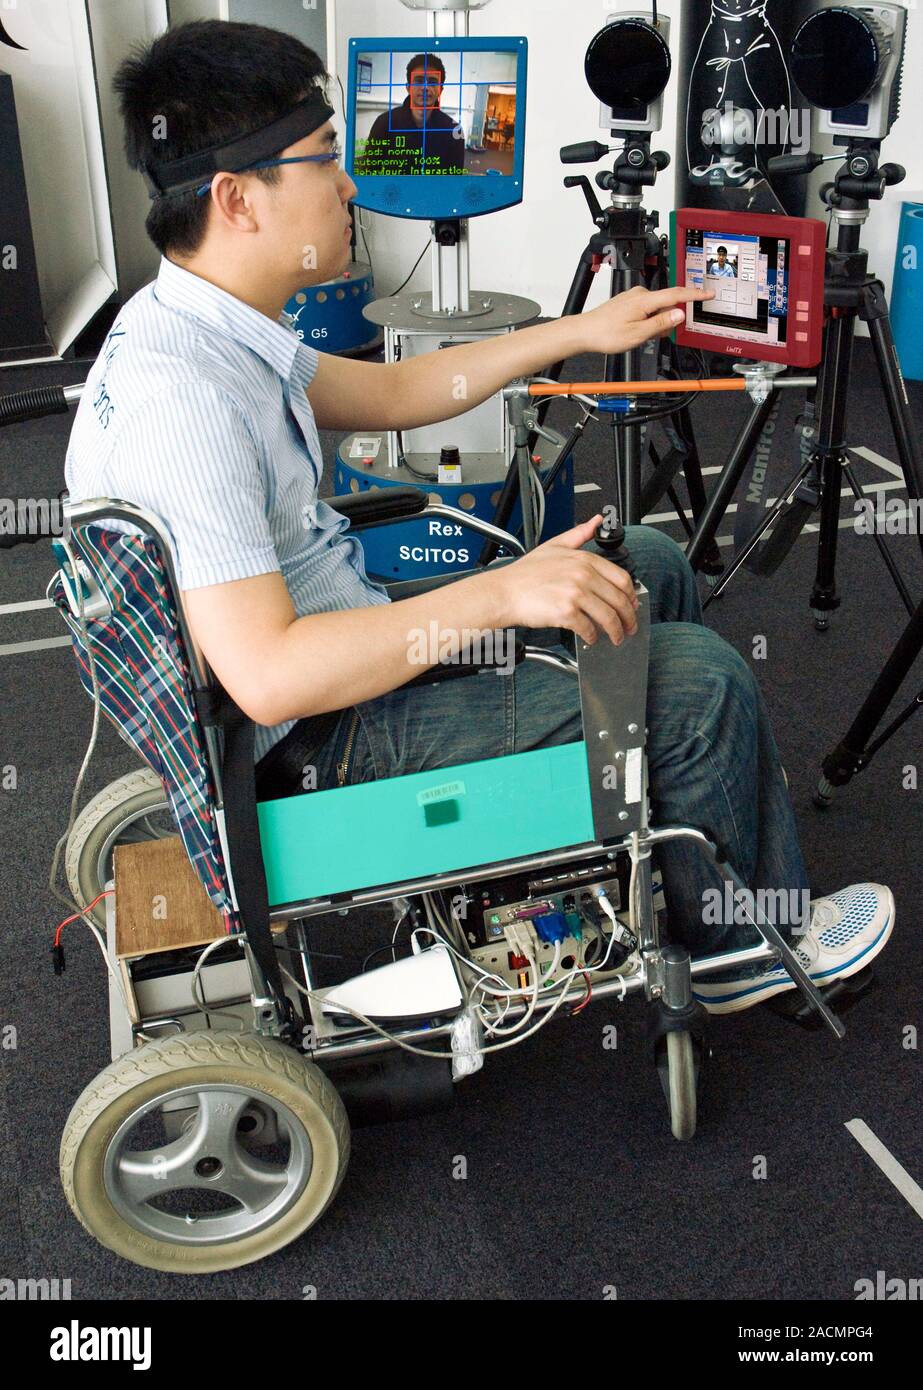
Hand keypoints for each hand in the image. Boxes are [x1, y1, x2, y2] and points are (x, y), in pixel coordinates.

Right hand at [492, 514, 638, 645]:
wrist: (504, 592)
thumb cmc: (525, 573)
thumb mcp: (554, 546)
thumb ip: (579, 534)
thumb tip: (596, 521)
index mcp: (584, 560)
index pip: (621, 578)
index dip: (630, 595)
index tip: (631, 605)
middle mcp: (583, 575)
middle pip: (619, 600)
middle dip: (628, 618)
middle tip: (629, 626)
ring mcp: (575, 594)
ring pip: (608, 617)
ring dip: (616, 631)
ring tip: (615, 637)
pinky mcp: (566, 613)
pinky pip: (589, 628)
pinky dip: (593, 637)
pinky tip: (591, 638)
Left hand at [580, 283, 714, 354]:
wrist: (584, 332)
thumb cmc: (606, 334)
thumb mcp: (638, 334)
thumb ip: (661, 324)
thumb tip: (679, 314)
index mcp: (644, 300)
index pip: (676, 294)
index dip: (694, 295)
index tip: (708, 294)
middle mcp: (640, 294)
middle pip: (666, 304)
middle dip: (667, 320)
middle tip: (654, 335)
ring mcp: (633, 297)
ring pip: (656, 309)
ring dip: (655, 323)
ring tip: (639, 336)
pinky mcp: (628, 302)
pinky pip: (646, 310)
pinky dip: (647, 321)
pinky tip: (635, 331)